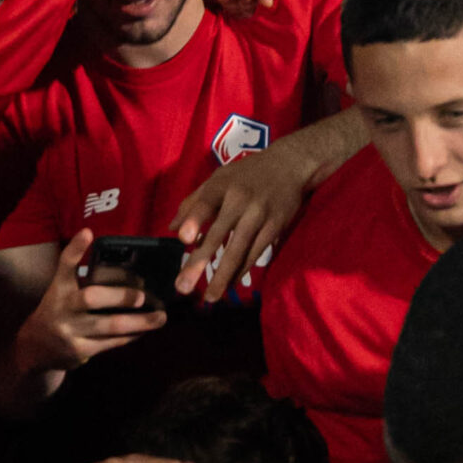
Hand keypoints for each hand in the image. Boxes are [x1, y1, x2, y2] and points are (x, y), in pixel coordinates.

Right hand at [13, 228, 163, 373]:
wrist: (36, 348)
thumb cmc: (59, 309)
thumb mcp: (62, 289)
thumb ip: (79, 273)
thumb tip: (114, 255)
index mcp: (59, 288)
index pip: (65, 264)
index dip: (75, 249)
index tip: (88, 232)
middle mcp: (63, 308)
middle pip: (92, 297)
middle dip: (120, 296)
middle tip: (142, 296)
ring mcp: (71, 332)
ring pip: (109, 326)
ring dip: (139, 323)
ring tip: (160, 317)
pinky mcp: (79, 351)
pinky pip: (110, 343)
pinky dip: (130, 336)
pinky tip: (145, 330)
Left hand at [173, 143, 317, 298]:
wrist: (290, 164)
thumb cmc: (247, 174)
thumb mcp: (219, 179)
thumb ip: (194, 201)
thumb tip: (172, 229)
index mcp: (222, 185)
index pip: (206, 203)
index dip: (194, 219)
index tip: (183, 240)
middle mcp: (240, 200)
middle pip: (219, 234)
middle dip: (200, 262)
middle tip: (183, 287)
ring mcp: (259, 214)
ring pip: (238, 250)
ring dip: (223, 277)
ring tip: (209, 298)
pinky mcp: (274, 227)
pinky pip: (255, 253)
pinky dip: (241, 271)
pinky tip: (230, 283)